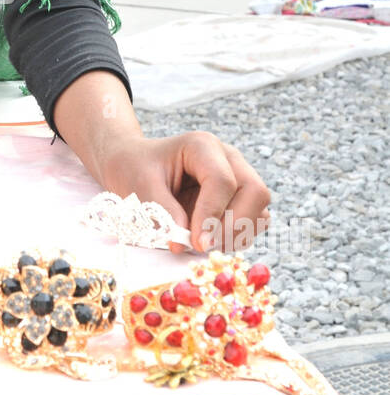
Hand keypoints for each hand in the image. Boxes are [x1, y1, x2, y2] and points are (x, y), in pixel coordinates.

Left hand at [95, 130, 271, 254]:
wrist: (134, 165)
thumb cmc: (135, 170)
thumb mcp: (139, 186)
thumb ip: (162, 213)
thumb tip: (183, 244)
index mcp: (202, 146)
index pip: (222, 181)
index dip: (212, 215)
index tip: (197, 243)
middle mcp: (228, 158)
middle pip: (254, 191)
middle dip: (233, 226)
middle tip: (204, 247)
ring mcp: (238, 177)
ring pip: (260, 209)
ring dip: (238, 234)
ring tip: (204, 244)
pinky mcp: (239, 199)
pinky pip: (254, 221)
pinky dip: (238, 237)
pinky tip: (211, 241)